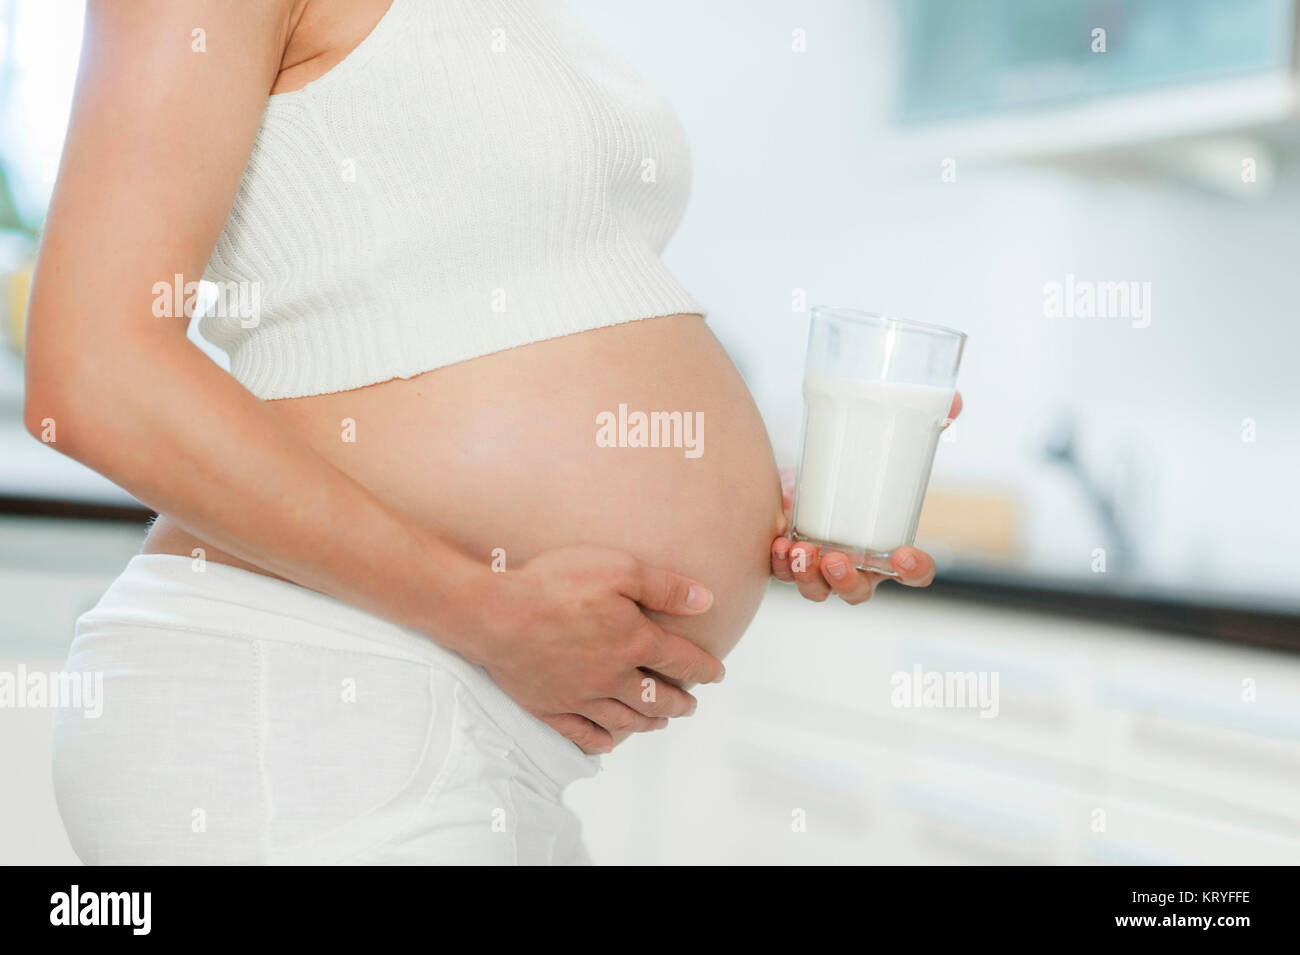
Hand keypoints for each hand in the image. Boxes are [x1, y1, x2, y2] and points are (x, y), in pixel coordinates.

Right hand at [472, 546, 724, 754]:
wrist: (494, 614)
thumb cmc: (555, 583)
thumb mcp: (619, 568)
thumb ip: (665, 587)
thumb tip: (706, 601)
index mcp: (635, 643)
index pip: (681, 661)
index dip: (704, 668)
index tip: (716, 674)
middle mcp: (613, 678)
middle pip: (657, 698)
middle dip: (679, 702)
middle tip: (690, 705)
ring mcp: (580, 697)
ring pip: (624, 719)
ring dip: (648, 722)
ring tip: (660, 722)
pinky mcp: (548, 706)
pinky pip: (581, 733)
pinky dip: (599, 741)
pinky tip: (608, 743)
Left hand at [771, 391, 961, 603]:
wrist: (806, 465)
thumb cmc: (857, 465)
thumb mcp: (885, 446)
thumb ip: (924, 424)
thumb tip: (953, 402)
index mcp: (889, 550)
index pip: (914, 573)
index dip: (914, 570)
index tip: (904, 555)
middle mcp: (856, 566)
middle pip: (857, 592)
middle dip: (847, 581)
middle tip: (835, 558)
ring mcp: (820, 567)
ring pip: (817, 589)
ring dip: (808, 577)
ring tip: (800, 551)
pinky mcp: (788, 558)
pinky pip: (784, 573)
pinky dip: (780, 563)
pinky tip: (780, 544)